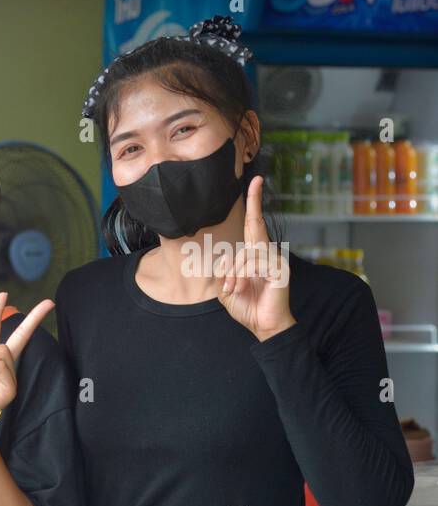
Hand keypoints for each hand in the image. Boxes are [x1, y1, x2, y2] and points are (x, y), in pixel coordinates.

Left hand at [218, 176, 294, 341]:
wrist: (263, 326)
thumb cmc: (248, 307)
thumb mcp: (227, 289)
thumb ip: (224, 272)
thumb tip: (227, 257)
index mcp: (255, 255)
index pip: (253, 225)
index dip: (254, 204)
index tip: (255, 182)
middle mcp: (267, 253)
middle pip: (256, 224)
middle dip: (255, 200)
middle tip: (256, 179)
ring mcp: (276, 260)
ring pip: (246, 253)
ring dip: (234, 272)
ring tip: (233, 288)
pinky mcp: (280, 270)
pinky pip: (253, 264)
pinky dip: (241, 276)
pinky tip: (242, 287)